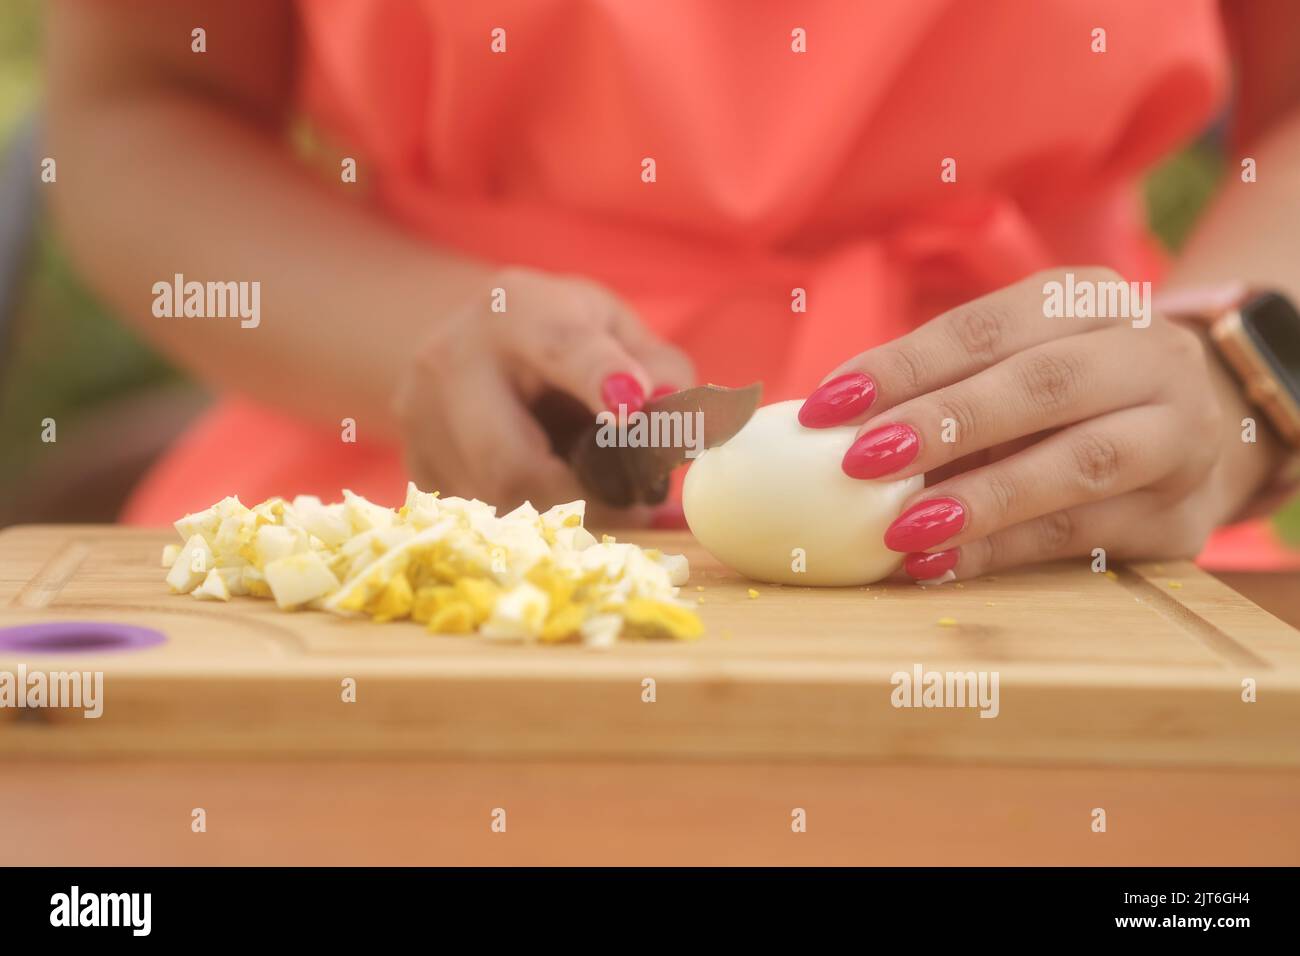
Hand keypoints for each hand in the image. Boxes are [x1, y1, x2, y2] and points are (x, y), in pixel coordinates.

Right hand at [393, 267, 693, 520]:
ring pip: (495, 505)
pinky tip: (546, 495)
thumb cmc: (560, 338)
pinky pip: (478, 519)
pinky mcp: (415, 466)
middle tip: (633, 508)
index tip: (633, 405)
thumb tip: (676, 413)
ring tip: (593, 494)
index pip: (559, 345)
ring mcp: (420, 418)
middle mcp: (452, 358)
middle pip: (509, 460)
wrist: (471, 345)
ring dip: (559, 516)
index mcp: (516, 310)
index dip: (597, 377)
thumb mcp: (615, 330)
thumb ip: (659, 367)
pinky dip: (527, 522)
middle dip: (580, 499)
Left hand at [799, 267, 1280, 579]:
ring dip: (980, 498)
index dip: (903, 365)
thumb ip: (936, 386)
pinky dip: (1003, 549)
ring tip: (900, 529)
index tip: (827, 406)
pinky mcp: (1179, 516)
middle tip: (861, 461)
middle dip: (943, 423)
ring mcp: (1179, 435)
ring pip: (1079, 463)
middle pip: (1042, 384)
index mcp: (1090, 299)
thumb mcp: (1013, 364)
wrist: (1194, 431)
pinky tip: (939, 561)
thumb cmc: (1060, 394)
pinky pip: (1084, 532)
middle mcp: (1149, 354)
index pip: (986, 326)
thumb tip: (820, 427)